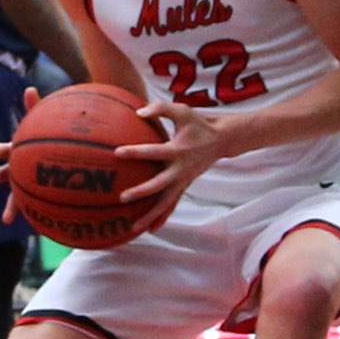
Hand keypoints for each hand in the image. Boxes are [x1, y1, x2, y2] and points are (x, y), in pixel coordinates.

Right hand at [0, 89, 38, 222]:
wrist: (61, 158)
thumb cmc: (49, 138)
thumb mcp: (43, 125)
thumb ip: (36, 109)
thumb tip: (29, 88)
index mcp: (19, 151)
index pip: (6, 149)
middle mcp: (18, 167)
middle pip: (3, 174)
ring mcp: (25, 182)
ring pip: (16, 195)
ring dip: (10, 206)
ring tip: (6, 219)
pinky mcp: (36, 193)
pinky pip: (34, 205)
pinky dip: (33, 214)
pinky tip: (37, 226)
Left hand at [114, 100, 224, 234]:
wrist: (221, 140)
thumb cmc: (198, 123)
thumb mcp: (182, 110)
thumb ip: (160, 108)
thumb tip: (138, 112)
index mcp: (178, 150)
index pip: (154, 152)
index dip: (136, 152)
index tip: (118, 153)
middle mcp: (181, 169)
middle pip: (159, 185)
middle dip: (141, 192)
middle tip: (123, 198)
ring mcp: (183, 181)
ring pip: (165, 203)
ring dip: (150, 216)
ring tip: (132, 228)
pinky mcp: (184, 186)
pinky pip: (171, 205)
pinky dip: (162, 218)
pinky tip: (150, 229)